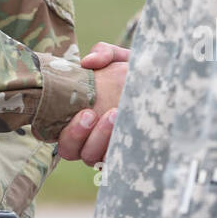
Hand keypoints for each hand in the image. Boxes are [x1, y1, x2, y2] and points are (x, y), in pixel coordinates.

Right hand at [57, 43, 128, 164]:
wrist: (162, 85)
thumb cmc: (134, 74)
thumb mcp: (120, 59)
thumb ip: (104, 53)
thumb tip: (88, 62)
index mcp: (77, 117)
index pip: (54, 131)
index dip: (59, 127)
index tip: (84, 109)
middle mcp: (87, 138)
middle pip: (69, 150)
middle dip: (77, 134)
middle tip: (91, 113)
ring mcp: (104, 151)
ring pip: (91, 158)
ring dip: (99, 139)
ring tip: (115, 114)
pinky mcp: (123, 158)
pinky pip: (113, 163)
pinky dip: (118, 150)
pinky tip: (129, 130)